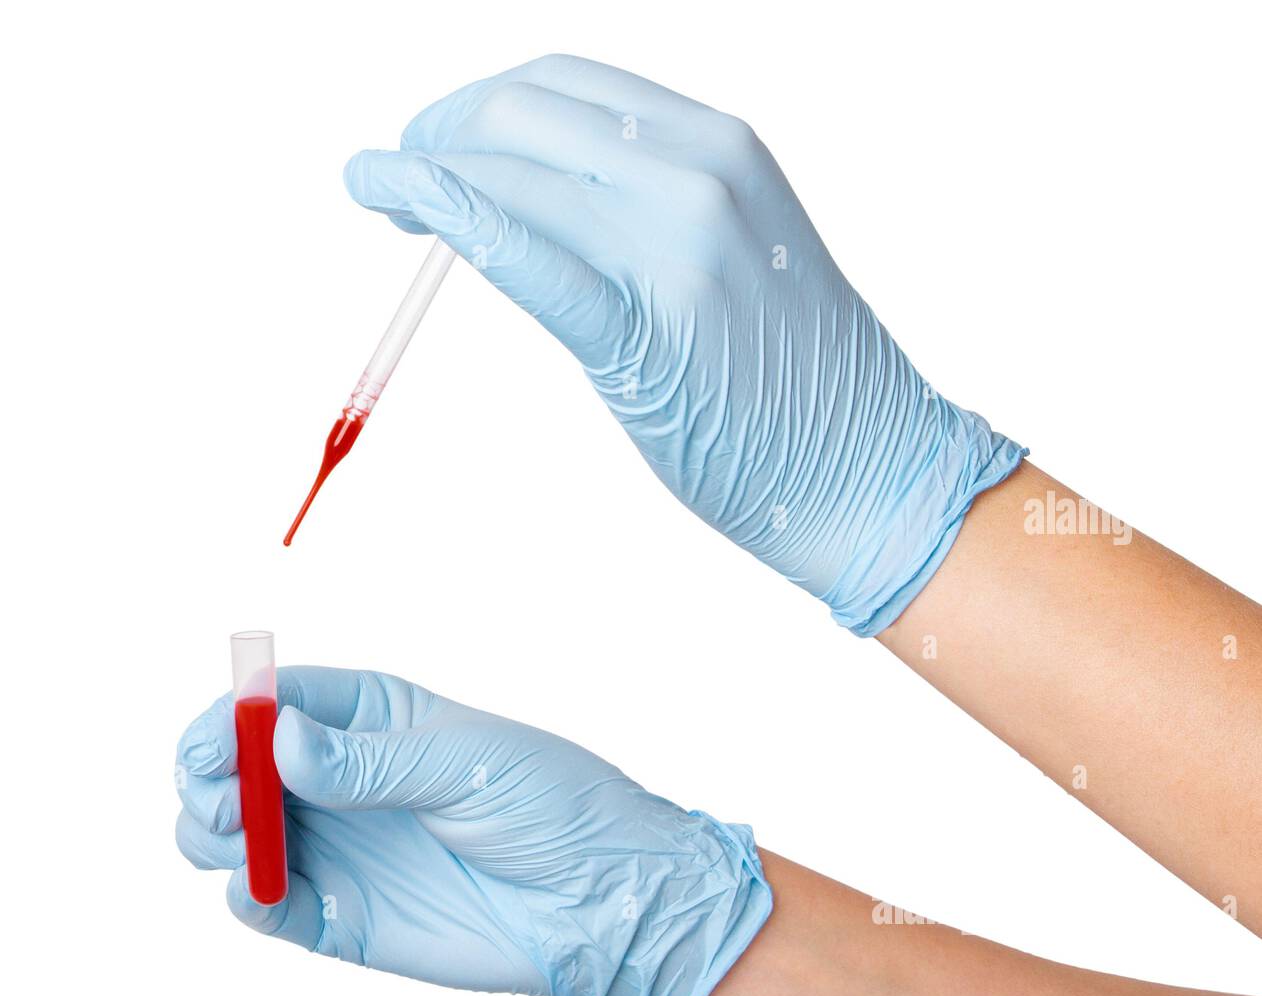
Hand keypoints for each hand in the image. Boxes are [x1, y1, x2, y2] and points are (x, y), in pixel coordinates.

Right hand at [175, 667, 770, 995]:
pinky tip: (256, 890)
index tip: (216, 743)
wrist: (603, 903)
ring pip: (233, 834)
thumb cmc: (555, 809)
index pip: (276, 700)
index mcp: (374, 720)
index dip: (232, 716)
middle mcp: (343, 780)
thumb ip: (369, 760)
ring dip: (212, 834)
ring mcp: (339, 847)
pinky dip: (246, 898)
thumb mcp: (467, 764)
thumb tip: (277, 738)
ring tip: (248, 841)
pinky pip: (269, 906)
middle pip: (236, 766)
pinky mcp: (343, 916)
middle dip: (209, 777)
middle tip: (232, 802)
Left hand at [344, 55, 1024, 635]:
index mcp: (723, 148)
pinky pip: (528, 256)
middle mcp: (700, 176)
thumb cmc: (799, 384)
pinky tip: (403, 200)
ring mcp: (676, 249)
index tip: (437, 143)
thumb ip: (650, 215)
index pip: (566, 85)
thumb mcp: (738, 255)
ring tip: (386, 195)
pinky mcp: (647, 332)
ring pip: (514, 172)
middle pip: (525, 113)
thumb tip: (542, 205)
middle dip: (440, 132)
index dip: (481, 104)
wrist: (869, 470)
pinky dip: (455, 217)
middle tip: (397, 174)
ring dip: (427, 172)